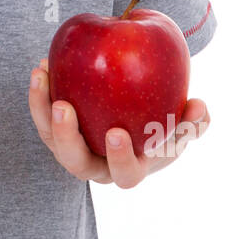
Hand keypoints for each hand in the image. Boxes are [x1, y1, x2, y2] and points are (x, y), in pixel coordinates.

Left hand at [28, 58, 209, 187]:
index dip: (119, 158)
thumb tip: (198, 106)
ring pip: (51, 139)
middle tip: (63, 108)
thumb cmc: (163, 124)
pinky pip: (43, 115)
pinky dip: (40, 93)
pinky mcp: (56, 131)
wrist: (136, 119)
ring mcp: (73, 150)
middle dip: (67, 137)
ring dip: (42, 109)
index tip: (116, 133)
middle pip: (76, 163)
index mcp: (130, 168)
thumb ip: (194, 120)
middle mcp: (97, 166)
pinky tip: (43, 65)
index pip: (125, 172)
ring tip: (42, 76)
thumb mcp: (182, 125)